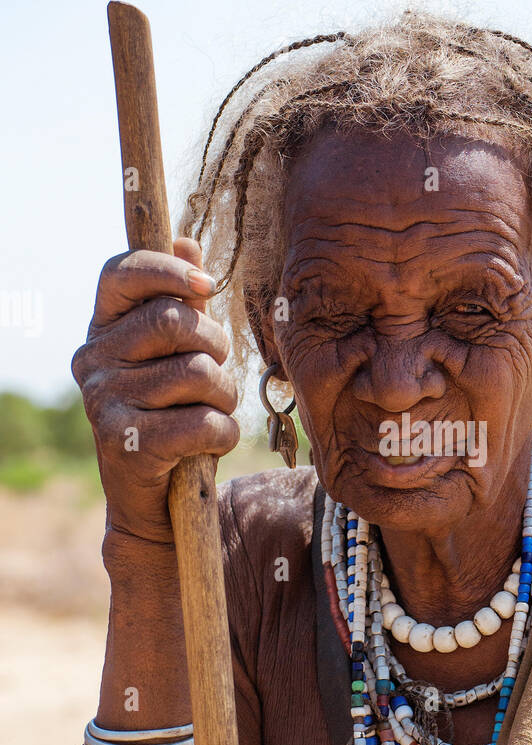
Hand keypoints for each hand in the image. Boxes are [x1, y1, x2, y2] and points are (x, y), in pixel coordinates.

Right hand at [72, 238, 239, 543]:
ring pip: (199, 373)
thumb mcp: (177, 354)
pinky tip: (211, 444)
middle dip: (217, 347)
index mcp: (103, 329)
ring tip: (212, 413)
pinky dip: (224, 434)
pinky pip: (203, 422)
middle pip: (177, 322)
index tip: (207, 286)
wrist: (153, 501)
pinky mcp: (124, 444)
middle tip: (216, 374)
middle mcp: (92, 360)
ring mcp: (103, 401)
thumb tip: (187, 243)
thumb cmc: (173, 415)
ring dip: (225, 397)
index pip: (122, 271)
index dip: (168, 269)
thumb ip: (180, 301)